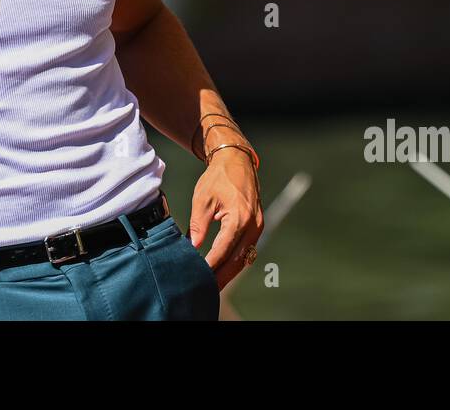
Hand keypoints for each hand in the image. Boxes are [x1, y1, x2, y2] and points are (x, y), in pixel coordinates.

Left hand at [189, 150, 263, 290]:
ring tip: (213, 284)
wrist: (237, 161)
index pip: (222, 250)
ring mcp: (258, 227)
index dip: (209, 266)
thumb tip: (191, 247)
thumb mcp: (203, 199)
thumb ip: (198, 225)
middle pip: (236, 260)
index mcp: (239, 218)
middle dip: (221, 276)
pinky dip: (235, 261)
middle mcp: (253, 225)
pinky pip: (247, 250)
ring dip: (229, 272)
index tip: (197, 276)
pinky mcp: (257, 227)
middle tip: (205, 289)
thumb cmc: (219, 177)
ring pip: (244, 258)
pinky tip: (223, 269)